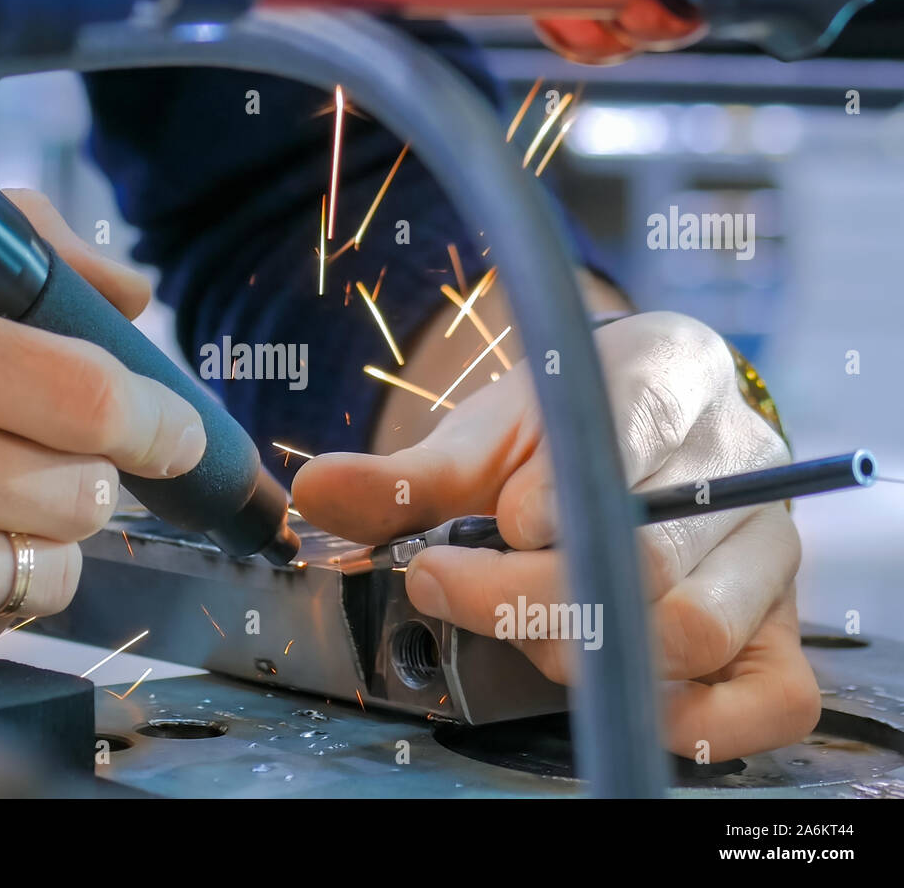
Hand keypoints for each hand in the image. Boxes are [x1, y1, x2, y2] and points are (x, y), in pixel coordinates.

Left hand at [293, 311, 819, 760]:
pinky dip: (688, 720)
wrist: (628, 445)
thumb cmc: (552, 441)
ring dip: (580, 648)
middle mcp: (738, 460)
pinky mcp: (777, 630)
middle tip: (448, 585)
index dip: (556, 487)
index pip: (635, 421)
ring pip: (691, 628)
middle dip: (527, 592)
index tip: (496, 521)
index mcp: (668, 373)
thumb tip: (314, 492)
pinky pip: (770, 699)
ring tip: (521, 628)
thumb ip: (406, 474)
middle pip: (648, 553)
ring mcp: (767, 551)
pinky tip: (608, 692)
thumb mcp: (481, 437)